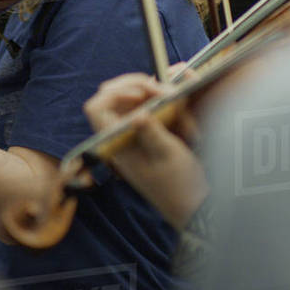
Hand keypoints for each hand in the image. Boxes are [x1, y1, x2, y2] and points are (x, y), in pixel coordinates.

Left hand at [83, 73, 207, 229]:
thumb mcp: (168, 156)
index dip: (114, 92)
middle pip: (116, 95)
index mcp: (117, 142)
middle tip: (166, 91)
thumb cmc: (178, 184)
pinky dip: (164, 97)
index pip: (97, 108)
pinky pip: (152, 106)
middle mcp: (122, 134)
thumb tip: (137, 114)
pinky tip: (181, 94)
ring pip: (136, 98)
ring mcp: (136, 131)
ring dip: (155, 89)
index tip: (142, 94)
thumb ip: (152, 132)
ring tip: (177, 89)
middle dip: (140, 85)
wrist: (193, 205)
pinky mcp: (152, 131)